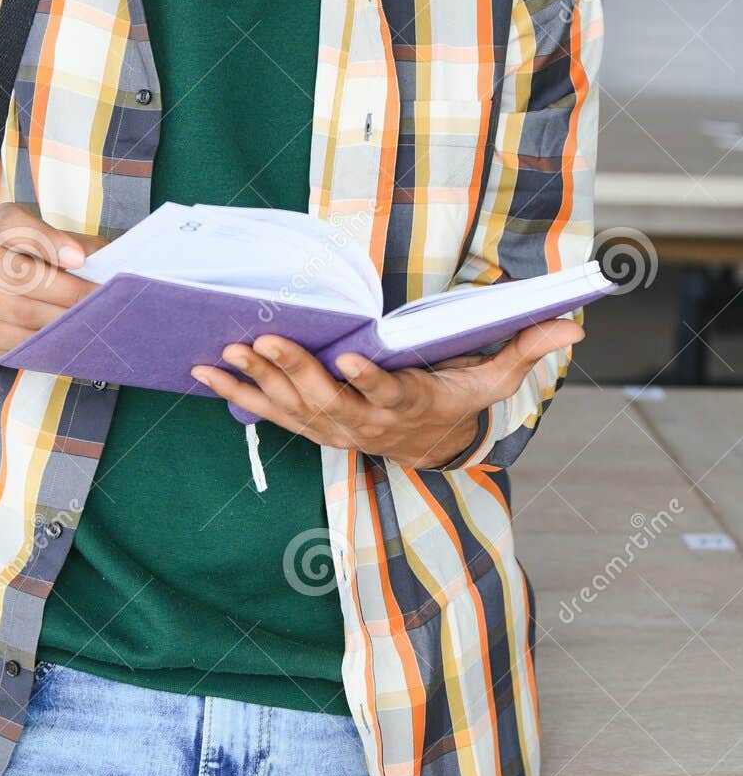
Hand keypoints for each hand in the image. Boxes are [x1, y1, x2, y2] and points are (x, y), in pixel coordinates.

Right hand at [0, 204, 106, 353]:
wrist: (21, 279)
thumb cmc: (50, 255)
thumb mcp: (65, 240)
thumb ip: (81, 249)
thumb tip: (102, 274)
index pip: (12, 226)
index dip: (46, 241)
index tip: (79, 259)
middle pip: (15, 274)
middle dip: (63, 289)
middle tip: (96, 298)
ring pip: (17, 310)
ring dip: (58, 319)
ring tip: (89, 320)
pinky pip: (15, 340)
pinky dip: (46, 341)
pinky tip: (69, 336)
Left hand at [190, 318, 583, 468]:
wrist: (425, 448)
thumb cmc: (455, 402)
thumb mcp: (493, 382)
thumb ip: (524, 351)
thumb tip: (573, 326)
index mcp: (407, 405)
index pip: (387, 395)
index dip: (369, 380)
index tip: (351, 359)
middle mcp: (363, 422)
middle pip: (326, 400)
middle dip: (295, 370)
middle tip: (266, 339)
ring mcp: (330, 428)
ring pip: (289, 406)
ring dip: (257, 380)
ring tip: (227, 350)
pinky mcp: (305, 425)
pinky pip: (264, 412)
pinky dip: (233, 393)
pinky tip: (203, 371)